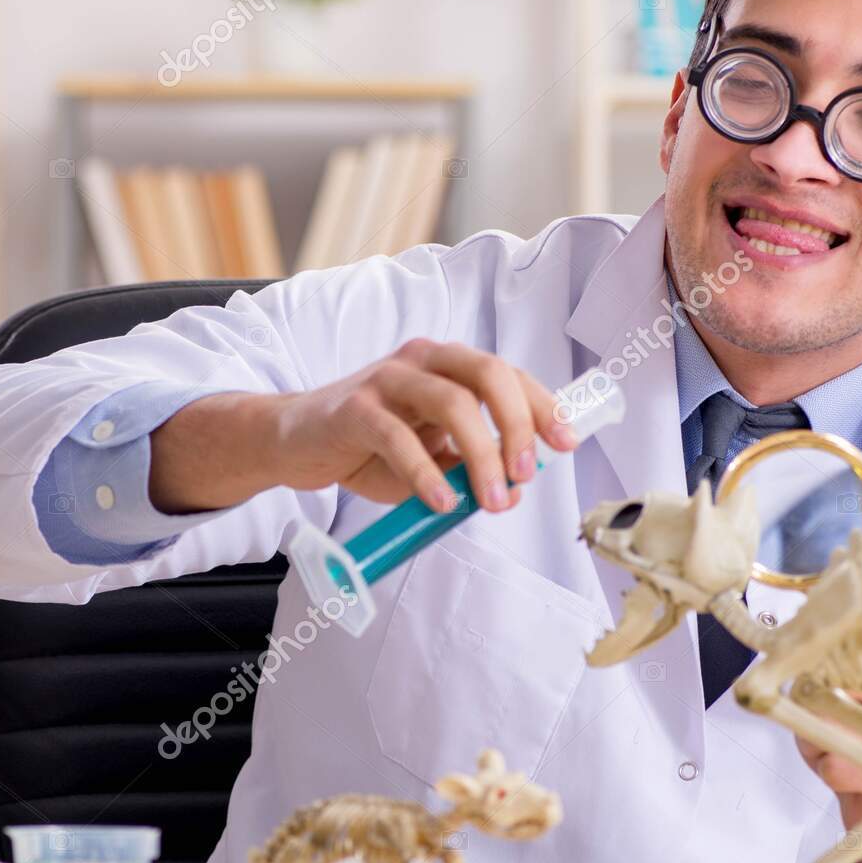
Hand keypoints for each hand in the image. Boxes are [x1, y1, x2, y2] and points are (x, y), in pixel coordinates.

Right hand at [148, 340, 577, 514]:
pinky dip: (427, 473)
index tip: (566, 443)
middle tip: (526, 474)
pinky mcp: (354, 408)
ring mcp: (387, 379)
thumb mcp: (432, 458)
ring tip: (493, 500)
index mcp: (449, 366)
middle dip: (518, 425)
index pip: (508, 375)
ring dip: (482, 454)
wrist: (295, 442)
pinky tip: (442, 502)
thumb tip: (516, 487)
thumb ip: (470, 467)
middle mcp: (424, 360)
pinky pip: (399, 437)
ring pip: (452, 403)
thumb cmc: (371, 448)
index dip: (543, 406)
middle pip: (488, 375)